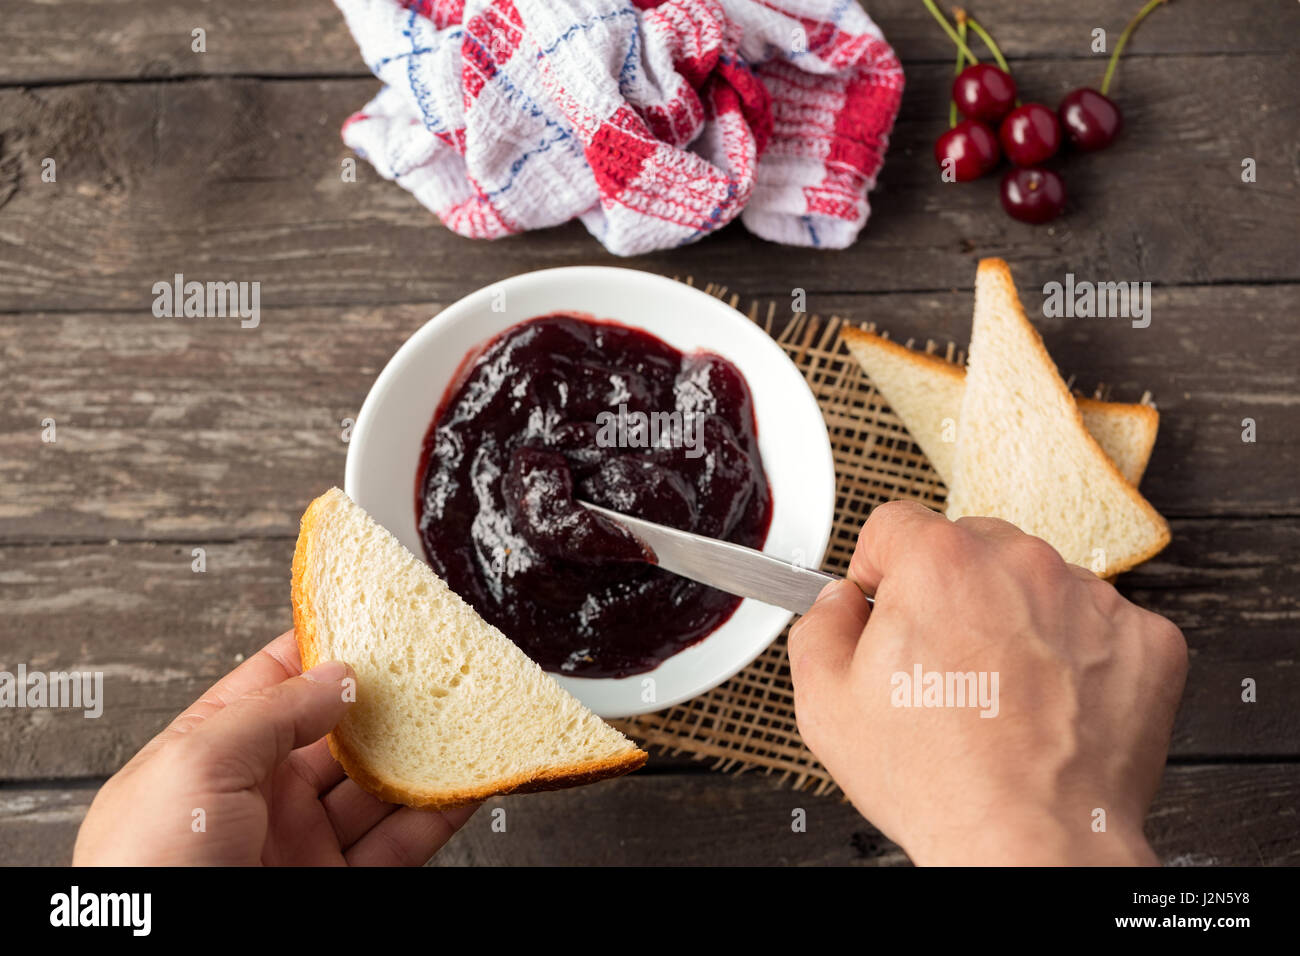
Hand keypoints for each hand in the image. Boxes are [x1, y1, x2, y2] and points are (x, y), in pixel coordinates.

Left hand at [73, 631, 474, 864]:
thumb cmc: (144, 872)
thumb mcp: (197, 765)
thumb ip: (273, 711)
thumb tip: (337, 675)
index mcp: (213, 753)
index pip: (277, 680)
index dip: (327, 644)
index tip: (376, 615)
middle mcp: (260, 796)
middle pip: (341, 731)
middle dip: (391, 700)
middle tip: (438, 669)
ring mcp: (301, 843)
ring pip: (378, 787)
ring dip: (425, 755)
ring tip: (467, 719)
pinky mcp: (337, 888)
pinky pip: (401, 842)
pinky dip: (440, 813)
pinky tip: (469, 783)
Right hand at [789, 501, 1186, 865]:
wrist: (1033, 845)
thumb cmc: (939, 781)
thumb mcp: (825, 703)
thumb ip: (819, 627)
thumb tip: (841, 603)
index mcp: (940, 561)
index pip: (895, 524)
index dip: (880, 570)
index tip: (886, 606)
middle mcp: (1022, 563)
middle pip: (971, 547)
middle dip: (951, 593)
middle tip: (943, 665)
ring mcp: (1093, 599)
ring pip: (1038, 583)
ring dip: (1018, 619)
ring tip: (1002, 695)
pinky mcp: (1146, 641)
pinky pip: (1100, 625)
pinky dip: (1079, 656)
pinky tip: (1053, 706)